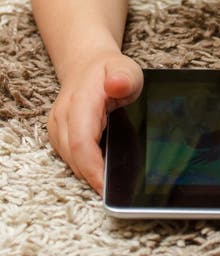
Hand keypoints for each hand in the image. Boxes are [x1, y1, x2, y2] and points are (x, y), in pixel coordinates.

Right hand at [47, 52, 142, 194]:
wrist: (87, 65)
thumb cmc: (109, 70)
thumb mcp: (126, 69)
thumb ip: (125, 78)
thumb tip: (116, 84)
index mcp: (81, 101)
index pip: (81, 142)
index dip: (92, 168)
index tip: (106, 186)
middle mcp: (63, 115)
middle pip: (73, 156)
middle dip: (91, 176)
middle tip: (113, 190)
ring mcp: (57, 125)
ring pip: (68, 158)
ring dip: (86, 172)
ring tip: (108, 182)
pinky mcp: (57, 133)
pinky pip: (67, 155)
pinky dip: (81, 165)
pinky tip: (97, 169)